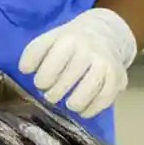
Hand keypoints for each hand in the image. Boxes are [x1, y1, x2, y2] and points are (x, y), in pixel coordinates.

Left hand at [19, 8, 136, 117]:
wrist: (104, 33)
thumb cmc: (70, 41)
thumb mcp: (50, 38)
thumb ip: (34, 52)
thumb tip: (25, 69)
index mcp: (68, 39)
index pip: (53, 62)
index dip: (44, 77)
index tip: (40, 83)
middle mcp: (88, 50)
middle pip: (69, 77)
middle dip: (55, 92)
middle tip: (50, 96)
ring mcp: (105, 64)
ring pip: (89, 89)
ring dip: (75, 102)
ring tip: (68, 104)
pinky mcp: (118, 77)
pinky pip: (105, 98)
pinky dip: (92, 108)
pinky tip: (82, 111)